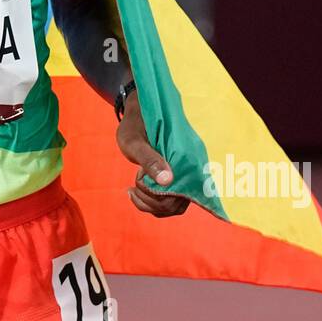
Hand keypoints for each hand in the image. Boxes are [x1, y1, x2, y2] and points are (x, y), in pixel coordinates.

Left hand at [115, 91, 190, 216]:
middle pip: (175, 205)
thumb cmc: (135, 125)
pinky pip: (167, 202)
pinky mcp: (174, 178)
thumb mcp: (135, 141)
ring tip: (134, 186)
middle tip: (135, 181)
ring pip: (171, 206)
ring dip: (150, 203)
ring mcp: (181, 176)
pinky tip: (135, 190)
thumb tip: (167, 179)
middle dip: (151, 200)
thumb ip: (149, 158)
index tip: (138, 179)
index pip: (181, 195)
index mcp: (185, 160)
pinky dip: (150, 202)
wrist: (138, 113)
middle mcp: (188, 171)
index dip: (158, 197)